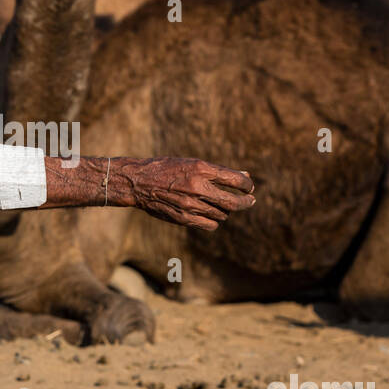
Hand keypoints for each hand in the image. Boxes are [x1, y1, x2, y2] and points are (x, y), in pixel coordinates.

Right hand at [114, 157, 254, 229]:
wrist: (139, 182)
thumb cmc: (167, 169)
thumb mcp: (192, 164)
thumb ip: (218, 172)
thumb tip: (245, 176)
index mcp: (201, 169)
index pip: (235, 180)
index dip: (247, 185)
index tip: (249, 187)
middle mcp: (197, 187)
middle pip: (233, 202)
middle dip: (246, 202)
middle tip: (250, 200)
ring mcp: (190, 205)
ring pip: (222, 214)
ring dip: (226, 210)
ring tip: (222, 205)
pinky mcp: (184, 218)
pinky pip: (210, 225)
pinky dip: (215, 221)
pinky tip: (211, 215)